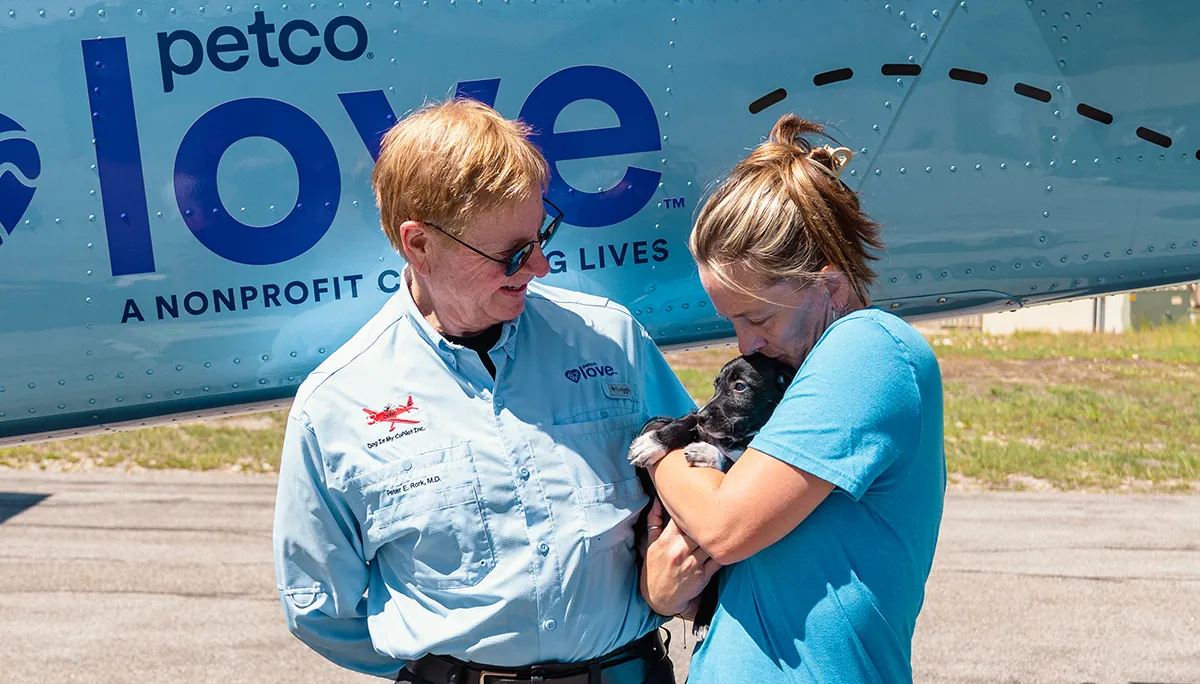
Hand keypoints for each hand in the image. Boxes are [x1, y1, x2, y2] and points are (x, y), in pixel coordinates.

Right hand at [640, 499, 720, 615]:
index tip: (700, 503)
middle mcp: (680, 550)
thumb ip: (654, 521)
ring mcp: (693, 563)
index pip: (682, 518)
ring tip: (726, 523)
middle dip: (709, 519)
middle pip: (700, 528)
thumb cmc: (654, 569)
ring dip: (719, 533)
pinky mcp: (704, 575)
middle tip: (718, 510)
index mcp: (667, 540)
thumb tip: (658, 502)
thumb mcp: (650, 545)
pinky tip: (729, 542)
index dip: (693, 508)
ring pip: (711, 542)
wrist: (658, 598)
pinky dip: (725, 550)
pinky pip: (719, 559)